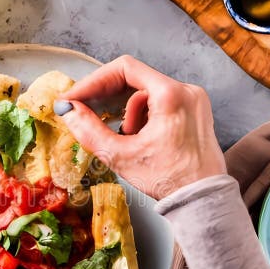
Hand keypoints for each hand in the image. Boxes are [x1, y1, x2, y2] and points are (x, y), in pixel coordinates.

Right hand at [54, 56, 225, 199]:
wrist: (202, 199)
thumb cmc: (168, 180)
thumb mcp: (121, 156)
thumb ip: (89, 130)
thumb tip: (68, 110)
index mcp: (171, 95)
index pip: (124, 69)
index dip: (94, 81)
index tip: (74, 97)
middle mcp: (186, 90)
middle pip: (135, 78)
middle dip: (107, 96)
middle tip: (82, 111)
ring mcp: (193, 99)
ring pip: (146, 92)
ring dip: (127, 111)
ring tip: (126, 137)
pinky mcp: (195, 109)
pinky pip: (160, 101)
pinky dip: (143, 115)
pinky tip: (139, 137)